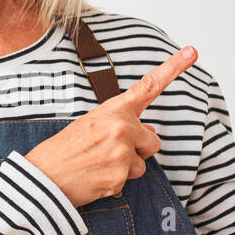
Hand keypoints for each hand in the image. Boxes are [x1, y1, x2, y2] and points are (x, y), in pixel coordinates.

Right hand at [25, 46, 196, 206]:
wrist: (43, 177)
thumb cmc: (63, 150)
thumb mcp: (90, 125)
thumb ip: (121, 124)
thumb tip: (149, 131)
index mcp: (113, 110)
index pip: (148, 86)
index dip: (173, 67)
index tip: (192, 51)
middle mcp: (122, 128)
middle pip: (153, 140)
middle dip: (140, 149)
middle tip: (111, 153)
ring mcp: (123, 153)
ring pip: (143, 164)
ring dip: (127, 168)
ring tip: (99, 166)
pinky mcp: (121, 177)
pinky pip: (130, 181)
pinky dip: (116, 182)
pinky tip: (96, 178)